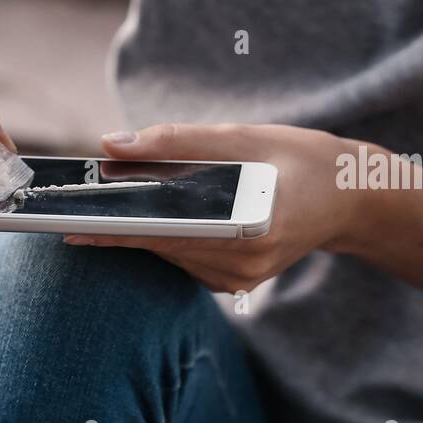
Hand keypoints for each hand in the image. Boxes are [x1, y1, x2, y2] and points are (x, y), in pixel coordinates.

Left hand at [64, 124, 363, 293]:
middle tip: (77, 207)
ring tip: (115, 205)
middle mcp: (243, 266)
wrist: (348, 198)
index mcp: (251, 229)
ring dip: (144, 229)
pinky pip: (185, 259)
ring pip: (170, 254)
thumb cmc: (297, 158)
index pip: (166, 232)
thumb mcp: (241, 137)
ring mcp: (239, 281)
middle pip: (162, 245)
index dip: (117, 230)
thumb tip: (112, 143)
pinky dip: (169, 237)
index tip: (74, 228)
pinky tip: (164, 217)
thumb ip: (175, 141)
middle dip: (121, 224)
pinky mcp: (235, 285)